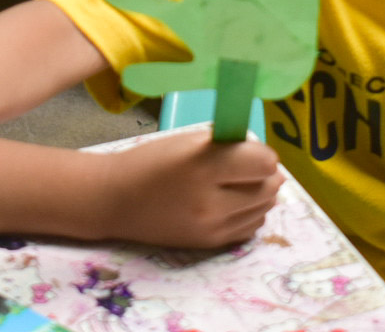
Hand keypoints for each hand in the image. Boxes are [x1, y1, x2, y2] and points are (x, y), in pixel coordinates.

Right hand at [97, 130, 282, 248]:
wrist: (116, 201)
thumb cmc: (150, 162)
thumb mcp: (187, 140)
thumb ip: (226, 144)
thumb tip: (262, 154)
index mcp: (203, 166)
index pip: (263, 163)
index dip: (262, 153)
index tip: (250, 150)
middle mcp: (211, 202)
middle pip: (268, 188)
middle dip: (266, 174)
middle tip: (249, 166)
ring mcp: (212, 228)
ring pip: (264, 209)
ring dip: (260, 194)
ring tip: (241, 183)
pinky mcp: (210, 244)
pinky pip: (251, 227)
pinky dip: (251, 213)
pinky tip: (234, 203)